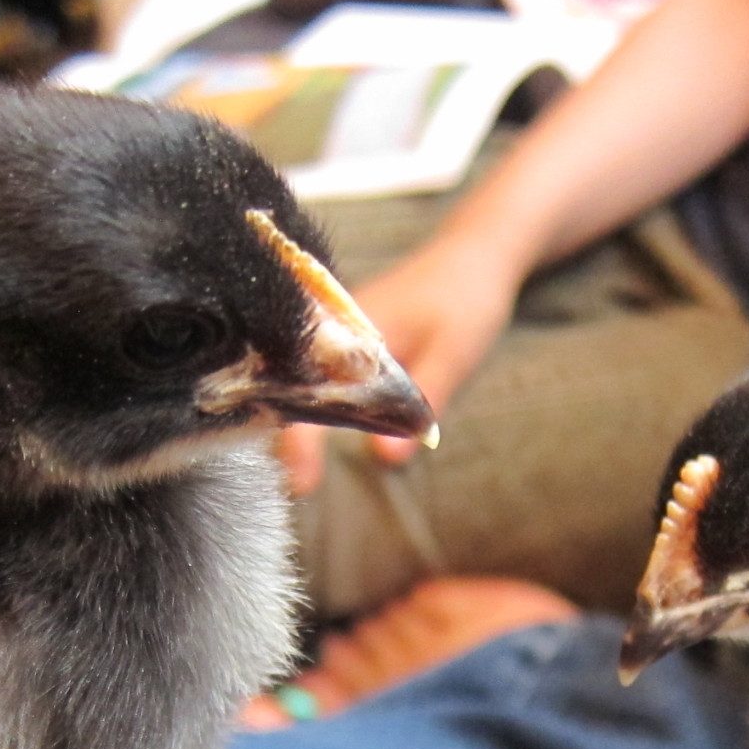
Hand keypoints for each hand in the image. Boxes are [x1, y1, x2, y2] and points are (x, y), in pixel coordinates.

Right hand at [279, 229, 521, 494]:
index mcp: (345, 330)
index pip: (303, 388)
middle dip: (277, 440)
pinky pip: (308, 378)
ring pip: (290, 383)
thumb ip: (424, 403)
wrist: (472, 255)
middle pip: (282, 387)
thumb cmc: (465, 299)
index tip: (299, 486)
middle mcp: (325, 330)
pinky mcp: (338, 344)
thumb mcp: (453, 353)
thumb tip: (384, 459)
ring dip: (287, 427)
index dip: (297, 442)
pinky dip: (304, 410)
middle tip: (284, 492)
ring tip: (287, 479)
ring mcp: (328, 336)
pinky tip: (303, 445)